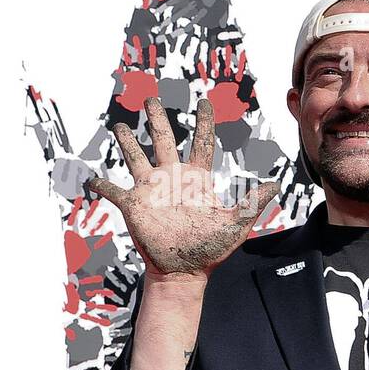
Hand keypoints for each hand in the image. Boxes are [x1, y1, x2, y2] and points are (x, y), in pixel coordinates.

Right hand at [86, 96, 278, 280]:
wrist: (186, 271)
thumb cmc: (211, 249)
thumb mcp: (236, 224)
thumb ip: (253, 203)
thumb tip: (277, 185)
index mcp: (197, 179)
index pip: (201, 142)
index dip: (204, 122)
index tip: (204, 101)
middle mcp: (172, 178)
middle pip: (163, 139)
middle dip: (157, 118)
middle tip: (150, 98)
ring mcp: (151, 190)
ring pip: (135, 157)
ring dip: (127, 141)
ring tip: (120, 126)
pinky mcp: (133, 205)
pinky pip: (112, 190)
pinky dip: (101, 184)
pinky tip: (91, 178)